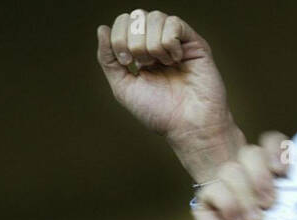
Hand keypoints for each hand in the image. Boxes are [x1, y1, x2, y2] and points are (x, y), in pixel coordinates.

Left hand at [96, 10, 241, 182]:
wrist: (188, 127)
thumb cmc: (160, 114)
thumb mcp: (124, 88)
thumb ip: (108, 59)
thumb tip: (102, 28)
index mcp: (141, 52)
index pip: (124, 23)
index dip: (119, 37)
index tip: (126, 62)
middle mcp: (159, 43)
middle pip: (137, 16)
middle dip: (134, 40)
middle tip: (144, 63)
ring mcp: (177, 42)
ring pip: (155, 17)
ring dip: (152, 44)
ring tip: (163, 64)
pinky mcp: (195, 44)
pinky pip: (174, 24)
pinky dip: (169, 42)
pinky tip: (176, 60)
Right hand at [192, 133, 296, 219]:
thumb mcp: (294, 215)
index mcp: (271, 176)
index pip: (271, 143)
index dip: (276, 149)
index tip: (282, 171)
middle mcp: (249, 177)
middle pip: (250, 152)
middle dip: (261, 178)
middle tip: (269, 204)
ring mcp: (227, 186)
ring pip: (231, 169)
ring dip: (245, 198)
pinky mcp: (207, 199)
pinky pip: (214, 188)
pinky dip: (228, 206)